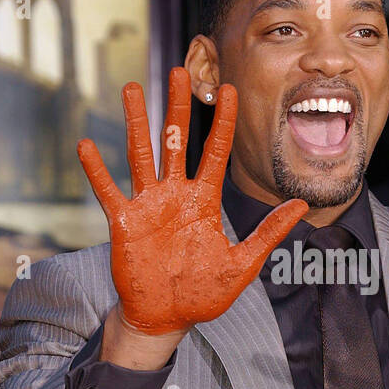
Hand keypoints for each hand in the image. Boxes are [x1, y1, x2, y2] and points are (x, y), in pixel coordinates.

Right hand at [78, 67, 306, 336]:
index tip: (229, 89)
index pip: (215, 152)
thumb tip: (302, 207)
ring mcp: (147, 206)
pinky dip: (96, 170)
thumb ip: (269, 234)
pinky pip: (108, 191)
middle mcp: (175, 195)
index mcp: (203, 201)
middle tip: (180, 70)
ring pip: (141, 154)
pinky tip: (86, 144)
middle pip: (177, 141)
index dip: (223, 121)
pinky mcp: (123, 223)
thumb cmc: (203, 293)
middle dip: (179, 106)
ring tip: (133, 88)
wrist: (166, 318)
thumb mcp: (243, 264)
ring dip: (137, 122)